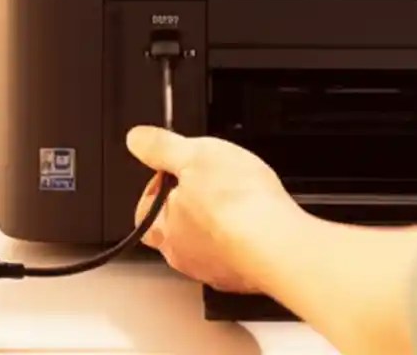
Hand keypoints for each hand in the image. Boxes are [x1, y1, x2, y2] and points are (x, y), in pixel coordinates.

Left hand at [127, 126, 302, 293]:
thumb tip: (136, 139)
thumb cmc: (237, 204)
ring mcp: (216, 270)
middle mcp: (185, 257)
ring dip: (220, 223)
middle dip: (192, 204)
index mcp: (162, 230)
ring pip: (209, 242)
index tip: (177, 169)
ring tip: (240, 201)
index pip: (144, 209)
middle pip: (176, 226)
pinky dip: (244, 238)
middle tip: (212, 184)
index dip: (160, 183)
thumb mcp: (194, 155)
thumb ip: (160, 147)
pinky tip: (258, 222)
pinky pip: (238, 253)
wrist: (279, 243)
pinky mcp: (246, 276)